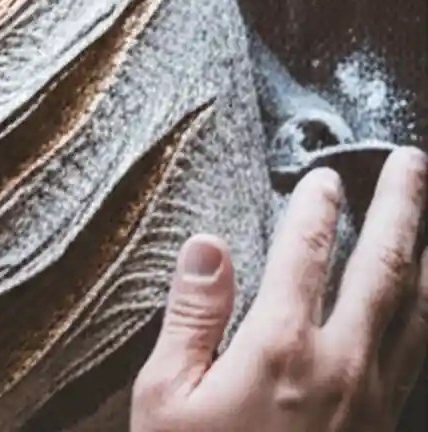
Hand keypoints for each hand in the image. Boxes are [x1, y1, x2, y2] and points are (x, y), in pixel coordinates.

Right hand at [132, 146, 427, 431]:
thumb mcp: (167, 397)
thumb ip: (193, 315)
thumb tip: (207, 245)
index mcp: (279, 347)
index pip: (306, 252)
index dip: (318, 205)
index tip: (325, 176)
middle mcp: (341, 363)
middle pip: (384, 266)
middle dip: (402, 205)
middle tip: (411, 162)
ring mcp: (373, 395)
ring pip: (418, 307)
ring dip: (425, 252)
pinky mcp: (384, 423)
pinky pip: (418, 352)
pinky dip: (425, 312)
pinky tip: (422, 302)